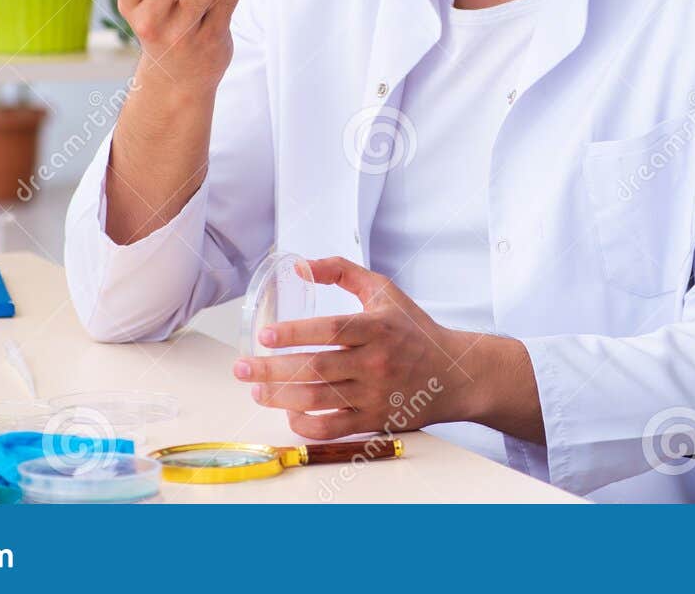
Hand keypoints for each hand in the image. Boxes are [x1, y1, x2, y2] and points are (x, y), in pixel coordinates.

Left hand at [232, 257, 542, 442]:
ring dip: (280, 397)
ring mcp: (374, 395)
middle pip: (316, 369)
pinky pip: (331, 428)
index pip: (331, 331)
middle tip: (242, 368)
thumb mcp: (384, 290)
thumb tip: (299, 266)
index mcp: (377, 328)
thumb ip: (342, 271)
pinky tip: (288, 412)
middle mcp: (375, 362)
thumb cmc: (413, 329)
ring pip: (319, 400)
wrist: (453, 373)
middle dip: (272, 370)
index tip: (265, 336)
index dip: (295, 333)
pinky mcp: (374, 421)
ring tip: (256, 390)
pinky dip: (305, 424)